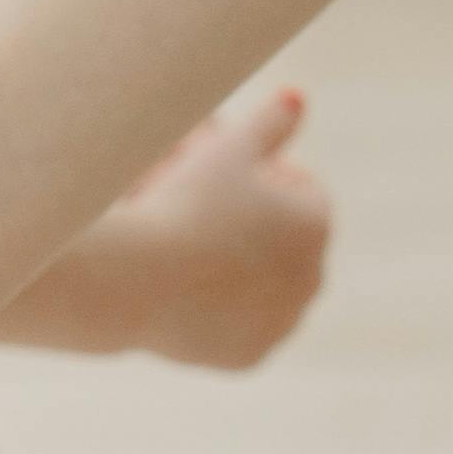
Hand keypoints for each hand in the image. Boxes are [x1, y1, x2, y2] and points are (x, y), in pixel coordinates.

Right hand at [84, 85, 333, 368]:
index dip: (267, 176)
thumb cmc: (182, 203)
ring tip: (196, 245)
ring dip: (245, 269)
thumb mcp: (226, 150)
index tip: (226, 173)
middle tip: (206, 206)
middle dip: (258, 224)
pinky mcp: (250, 356)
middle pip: (288, 242)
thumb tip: (297, 97)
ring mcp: (282, 323)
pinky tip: (189, 288)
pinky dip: (224, 311)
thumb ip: (268, 122)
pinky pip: (242, 328)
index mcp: (316, 224)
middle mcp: (311, 279)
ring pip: (268, 289)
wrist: (136, 278)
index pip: (304, 190)